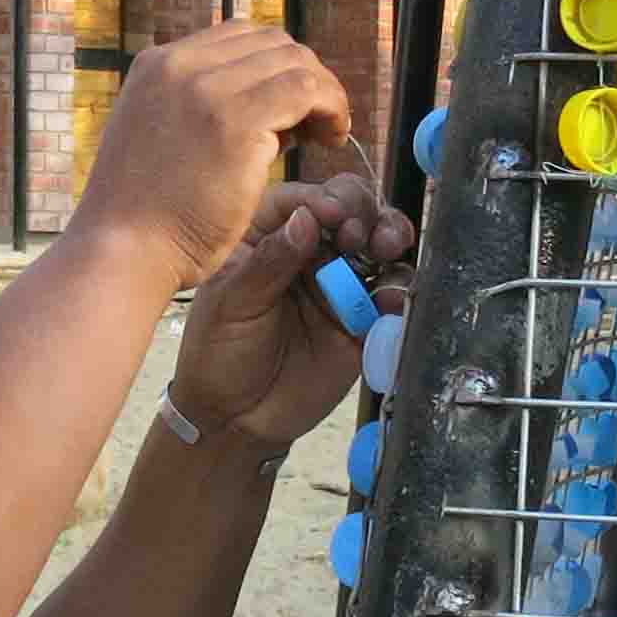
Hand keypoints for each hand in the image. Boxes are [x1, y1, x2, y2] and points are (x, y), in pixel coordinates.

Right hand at [71, 23, 355, 287]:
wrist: (122, 252)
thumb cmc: (147, 216)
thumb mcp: (165, 141)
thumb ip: (208, 114)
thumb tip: (279, 109)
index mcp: (157, 65)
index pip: (239, 36)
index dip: (277, 67)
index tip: (293, 109)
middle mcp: (178, 65)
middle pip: (272, 41)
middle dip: (305, 76)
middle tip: (316, 124)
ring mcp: (205, 88)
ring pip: (295, 61)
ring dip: (324, 94)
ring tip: (326, 135)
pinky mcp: (234, 120)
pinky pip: (307, 90)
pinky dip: (332, 108)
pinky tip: (331, 141)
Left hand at [170, 168, 412, 450]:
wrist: (238, 418)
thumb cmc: (218, 352)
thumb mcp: (232, 303)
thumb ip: (270, 263)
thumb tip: (307, 219)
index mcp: (267, 235)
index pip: (302, 200)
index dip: (322, 199)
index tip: (331, 215)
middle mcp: (308, 250)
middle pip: (349, 211)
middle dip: (363, 213)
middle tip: (360, 235)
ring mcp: (339, 281)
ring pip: (377, 244)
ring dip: (389, 237)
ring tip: (388, 247)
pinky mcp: (363, 317)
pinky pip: (390, 293)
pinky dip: (398, 288)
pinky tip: (391, 296)